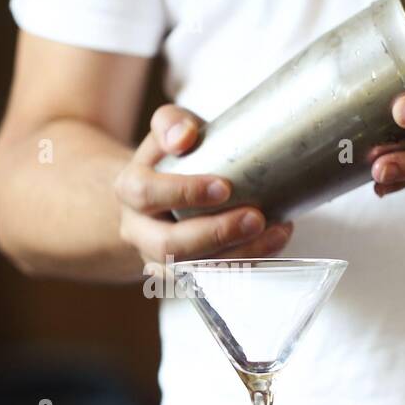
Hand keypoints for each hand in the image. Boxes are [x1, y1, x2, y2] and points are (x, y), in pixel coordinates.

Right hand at [115, 104, 293, 272]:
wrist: (157, 195)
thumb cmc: (168, 160)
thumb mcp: (165, 132)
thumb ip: (171, 124)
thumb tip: (184, 136)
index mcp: (129, 190)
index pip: (146, 195)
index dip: (184, 193)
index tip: (223, 187)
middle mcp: (138, 231)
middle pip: (168, 245)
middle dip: (215, 235)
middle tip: (255, 218)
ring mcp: (158, 259)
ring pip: (192, 271)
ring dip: (238, 256)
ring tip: (275, 233)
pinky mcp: (182, 275)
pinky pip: (211, 280)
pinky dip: (246, 263)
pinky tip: (272, 243)